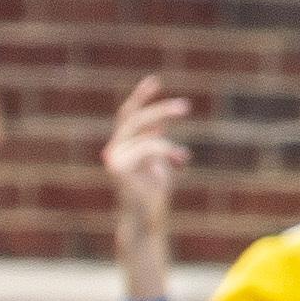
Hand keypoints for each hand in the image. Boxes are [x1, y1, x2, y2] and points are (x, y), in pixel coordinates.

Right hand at [103, 75, 190, 229]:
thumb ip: (158, 143)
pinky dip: (165, 152)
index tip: (155, 80)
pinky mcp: (118, 168)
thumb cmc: (153, 196)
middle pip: (133, 118)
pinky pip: (148, 147)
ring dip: (168, 146)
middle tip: (185, 107)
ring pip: (146, 135)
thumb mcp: (160, 163)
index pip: (128, 115)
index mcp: (122, 146)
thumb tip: (160, 125)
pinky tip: (178, 162)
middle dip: (160, 110)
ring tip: (181, 159)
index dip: (141, 97)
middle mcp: (114, 150)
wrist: (146, 221)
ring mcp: (114, 158)